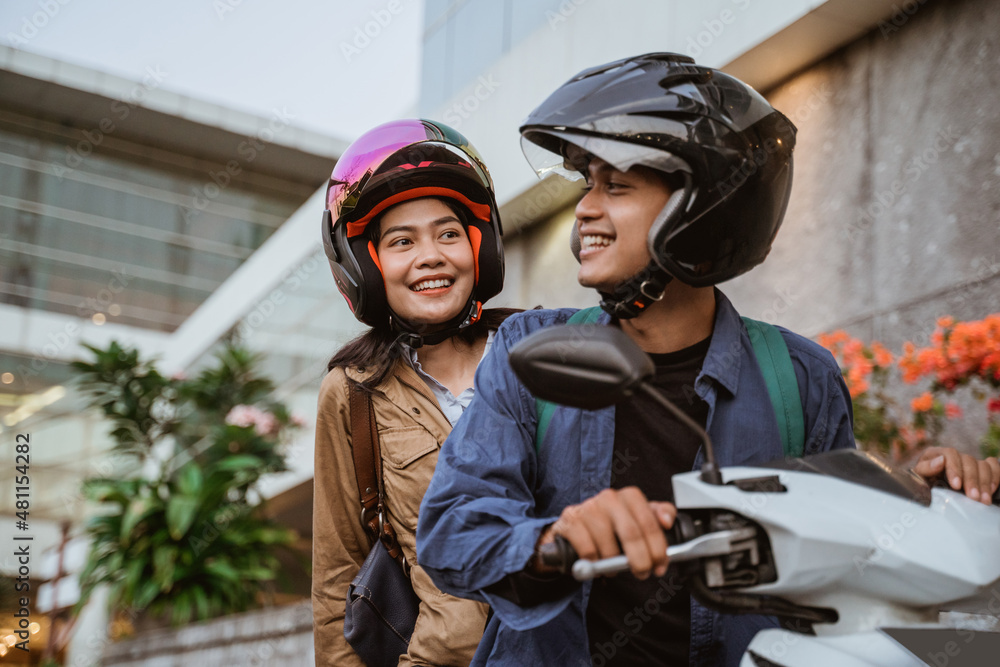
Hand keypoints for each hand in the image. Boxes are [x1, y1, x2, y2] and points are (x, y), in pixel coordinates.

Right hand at [534, 487, 675, 578]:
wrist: (573, 531)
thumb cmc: (609, 528)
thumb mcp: (635, 521)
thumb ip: (656, 517)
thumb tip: (668, 521)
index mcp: (628, 496)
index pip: (649, 521)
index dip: (658, 546)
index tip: (661, 564)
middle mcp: (608, 498)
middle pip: (631, 533)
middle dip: (641, 559)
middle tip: (643, 573)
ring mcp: (587, 508)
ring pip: (608, 545)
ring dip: (613, 564)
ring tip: (613, 568)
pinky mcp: (569, 521)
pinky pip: (588, 550)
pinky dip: (594, 563)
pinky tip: (595, 563)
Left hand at [913, 447, 999, 504]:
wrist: (928, 493)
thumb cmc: (922, 485)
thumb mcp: (918, 477)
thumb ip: (926, 468)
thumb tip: (940, 460)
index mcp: (936, 454)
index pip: (950, 454)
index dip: (954, 469)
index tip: (956, 486)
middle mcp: (954, 456)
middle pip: (969, 461)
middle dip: (972, 480)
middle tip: (974, 498)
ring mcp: (968, 462)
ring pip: (983, 465)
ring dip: (985, 483)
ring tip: (983, 500)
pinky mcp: (980, 469)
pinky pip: (993, 467)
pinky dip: (995, 477)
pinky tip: (991, 490)